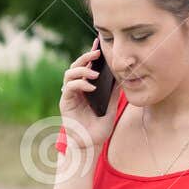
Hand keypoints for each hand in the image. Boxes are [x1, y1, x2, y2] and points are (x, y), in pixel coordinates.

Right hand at [58, 38, 119, 152]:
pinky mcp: (65, 103)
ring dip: (81, 69)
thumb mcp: (111, 108)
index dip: (91, 54)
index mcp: (86, 88)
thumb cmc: (99, 128)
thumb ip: (113, 93)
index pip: (87, 66)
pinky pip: (69, 87)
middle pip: (76, 66)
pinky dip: (80, 83)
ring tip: (94, 73)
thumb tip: (123, 76)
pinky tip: (90, 86)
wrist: (89, 145)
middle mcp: (76, 89)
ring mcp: (70, 95)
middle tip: (96, 53)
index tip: (99, 43)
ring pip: (69, 73)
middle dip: (85, 57)